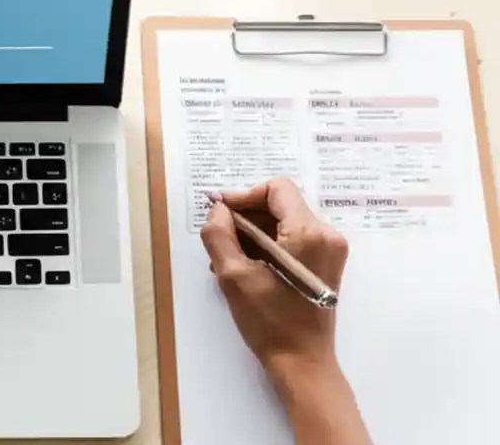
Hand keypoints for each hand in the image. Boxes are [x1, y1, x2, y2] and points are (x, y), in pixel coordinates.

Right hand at [199, 178, 349, 381]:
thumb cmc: (269, 320)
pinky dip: (269, 244)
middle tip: (221, 240)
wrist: (302, 361)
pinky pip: (294, 239)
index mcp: (308, 233)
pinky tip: (248, 266)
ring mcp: (331, 250)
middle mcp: (327, 235)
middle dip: (247, 217)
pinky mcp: (327, 263)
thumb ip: (219, 234)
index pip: (277, 188)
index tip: (221, 213)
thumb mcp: (233, 276)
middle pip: (281, 204)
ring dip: (255, 232)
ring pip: (285, 221)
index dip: (245, 196)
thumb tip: (219, 210)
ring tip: (230, 258)